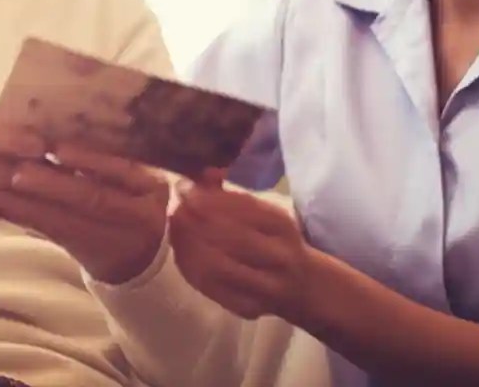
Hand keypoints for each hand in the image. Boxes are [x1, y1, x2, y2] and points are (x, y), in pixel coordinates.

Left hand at [0, 143, 169, 284]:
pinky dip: (23, 220)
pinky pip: (52, 236)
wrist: (138, 252)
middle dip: (52, 186)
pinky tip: (0, 208)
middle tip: (17, 172)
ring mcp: (115, 238)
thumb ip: (104, 156)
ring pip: (68, 223)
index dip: (90, 160)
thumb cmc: (130, 195)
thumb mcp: (134, 176)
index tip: (58, 149)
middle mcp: (139, 215)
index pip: (121, 171)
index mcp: (151, 187)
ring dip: (28, 207)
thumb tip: (54, 121)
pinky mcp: (86, 254)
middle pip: (93, 199)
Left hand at [168, 170, 311, 320]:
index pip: (242, 208)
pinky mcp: (249, 307)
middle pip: (229, 237)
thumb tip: (203, 172)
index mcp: (281, 225)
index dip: (207, 199)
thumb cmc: (275, 240)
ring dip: (188, 244)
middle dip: (195, 221)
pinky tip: (181, 252)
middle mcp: (279, 256)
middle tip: (175, 210)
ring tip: (175, 229)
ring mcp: (266, 286)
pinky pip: (212, 288)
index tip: (184, 190)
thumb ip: (232, 195)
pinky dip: (191, 268)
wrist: (302, 287)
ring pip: (218, 265)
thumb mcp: (263, 213)